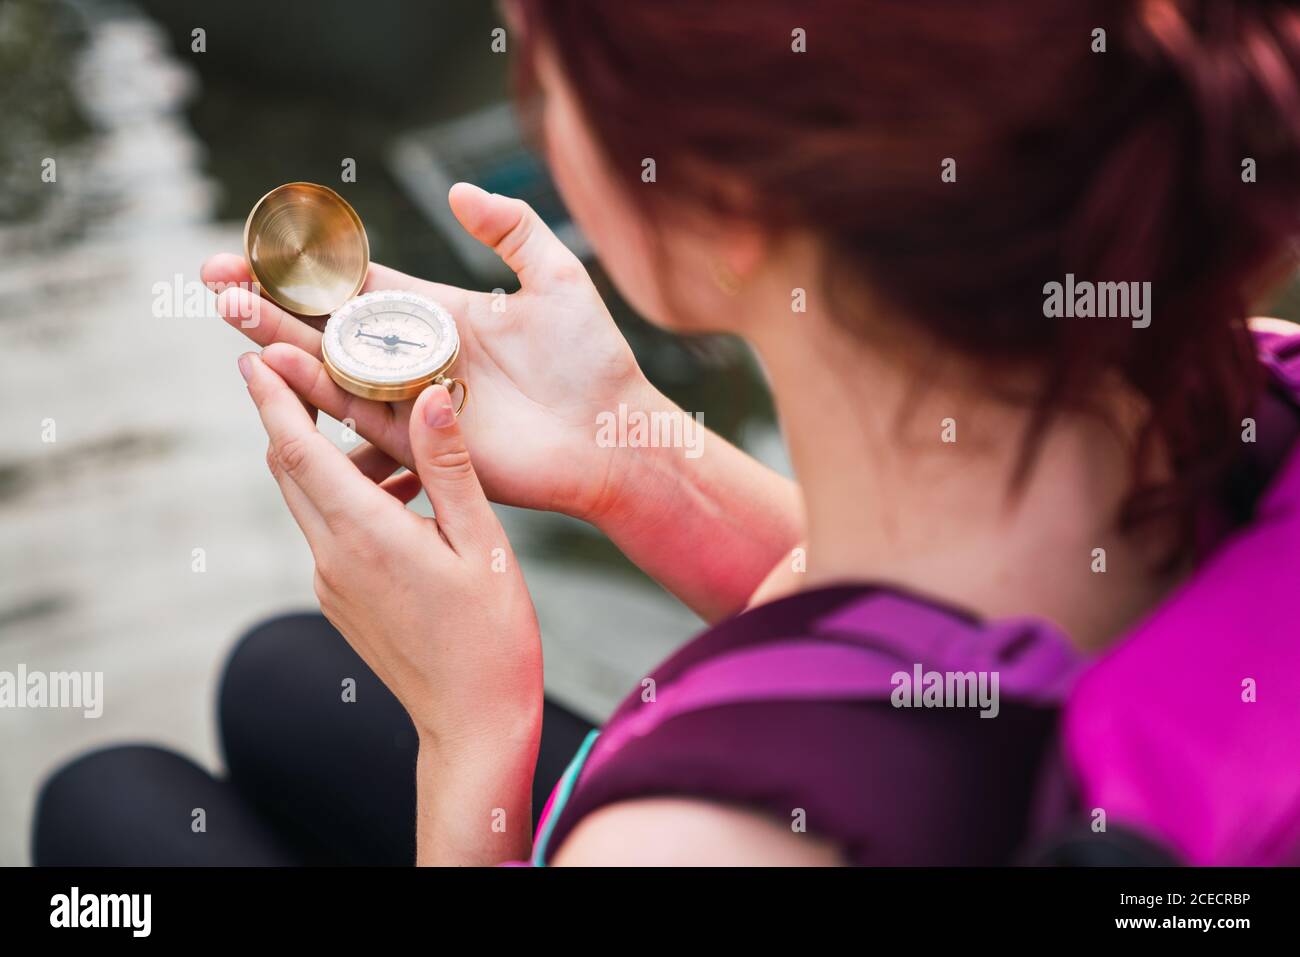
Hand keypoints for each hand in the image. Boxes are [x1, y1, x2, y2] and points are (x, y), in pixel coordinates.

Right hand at [204, 183, 653, 523]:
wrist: (616, 434)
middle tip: (213, 277)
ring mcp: (412, 400)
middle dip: (271, 300)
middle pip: (328, 323)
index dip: (307, 265)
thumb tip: (456, 190)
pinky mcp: (419, 442)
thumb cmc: (595, 361)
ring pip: (330, 366)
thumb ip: (511, 228)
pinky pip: (357, 413)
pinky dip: (315, 390)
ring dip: (278, 339)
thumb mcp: (556, 277)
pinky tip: (274, 364)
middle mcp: (415, 356)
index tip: (255, 245)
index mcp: (439, 314)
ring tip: (228, 310)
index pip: (357, 283)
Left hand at [238, 351, 542, 760]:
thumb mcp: (483, 543)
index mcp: (365, 535)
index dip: (272, 398)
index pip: (297, 449)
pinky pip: (330, 532)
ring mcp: (330, 582)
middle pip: (288, 468)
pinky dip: (350, 497)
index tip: (252, 356)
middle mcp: (332, 557)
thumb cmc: (491, 636)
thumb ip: (450, 466)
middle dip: (288, 415)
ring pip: (311, 500)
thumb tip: (431, 395)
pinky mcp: (340, 600)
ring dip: (332, 459)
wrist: (474, 721)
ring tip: (395, 441)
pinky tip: (405, 496)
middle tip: (304, 366)